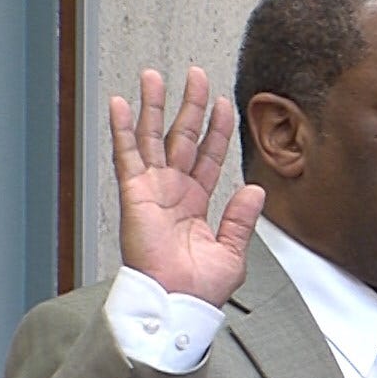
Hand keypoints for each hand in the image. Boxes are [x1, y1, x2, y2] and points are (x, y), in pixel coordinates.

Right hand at [109, 67, 265, 303]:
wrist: (179, 302)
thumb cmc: (201, 288)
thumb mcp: (232, 251)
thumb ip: (241, 219)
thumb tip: (255, 190)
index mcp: (197, 202)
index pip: (208, 155)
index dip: (216, 129)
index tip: (224, 103)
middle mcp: (173, 191)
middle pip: (182, 137)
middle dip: (188, 105)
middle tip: (194, 74)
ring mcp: (152, 189)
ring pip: (154, 138)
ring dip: (154, 106)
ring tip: (154, 76)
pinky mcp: (134, 193)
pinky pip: (127, 155)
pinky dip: (123, 129)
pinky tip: (121, 103)